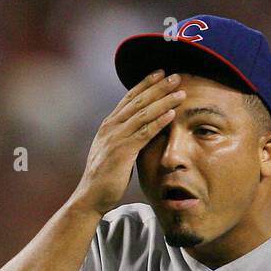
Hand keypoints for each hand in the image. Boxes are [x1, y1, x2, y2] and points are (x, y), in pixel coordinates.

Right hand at [71, 70, 185, 215]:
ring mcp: (115, 138)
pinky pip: (144, 133)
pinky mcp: (122, 152)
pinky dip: (158, 121)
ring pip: (143, 114)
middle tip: (175, 75)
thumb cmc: (104, 178)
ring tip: (180, 92)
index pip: (129, 98)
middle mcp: (111, 127)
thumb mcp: (113, 152)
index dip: (145, 84)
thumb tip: (139, 132)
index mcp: (108, 125)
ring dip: (163, 101)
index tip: (160, 73)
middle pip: (138, 101)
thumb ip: (124, 138)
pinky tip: (171, 114)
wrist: (90, 197)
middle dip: (157, 87)